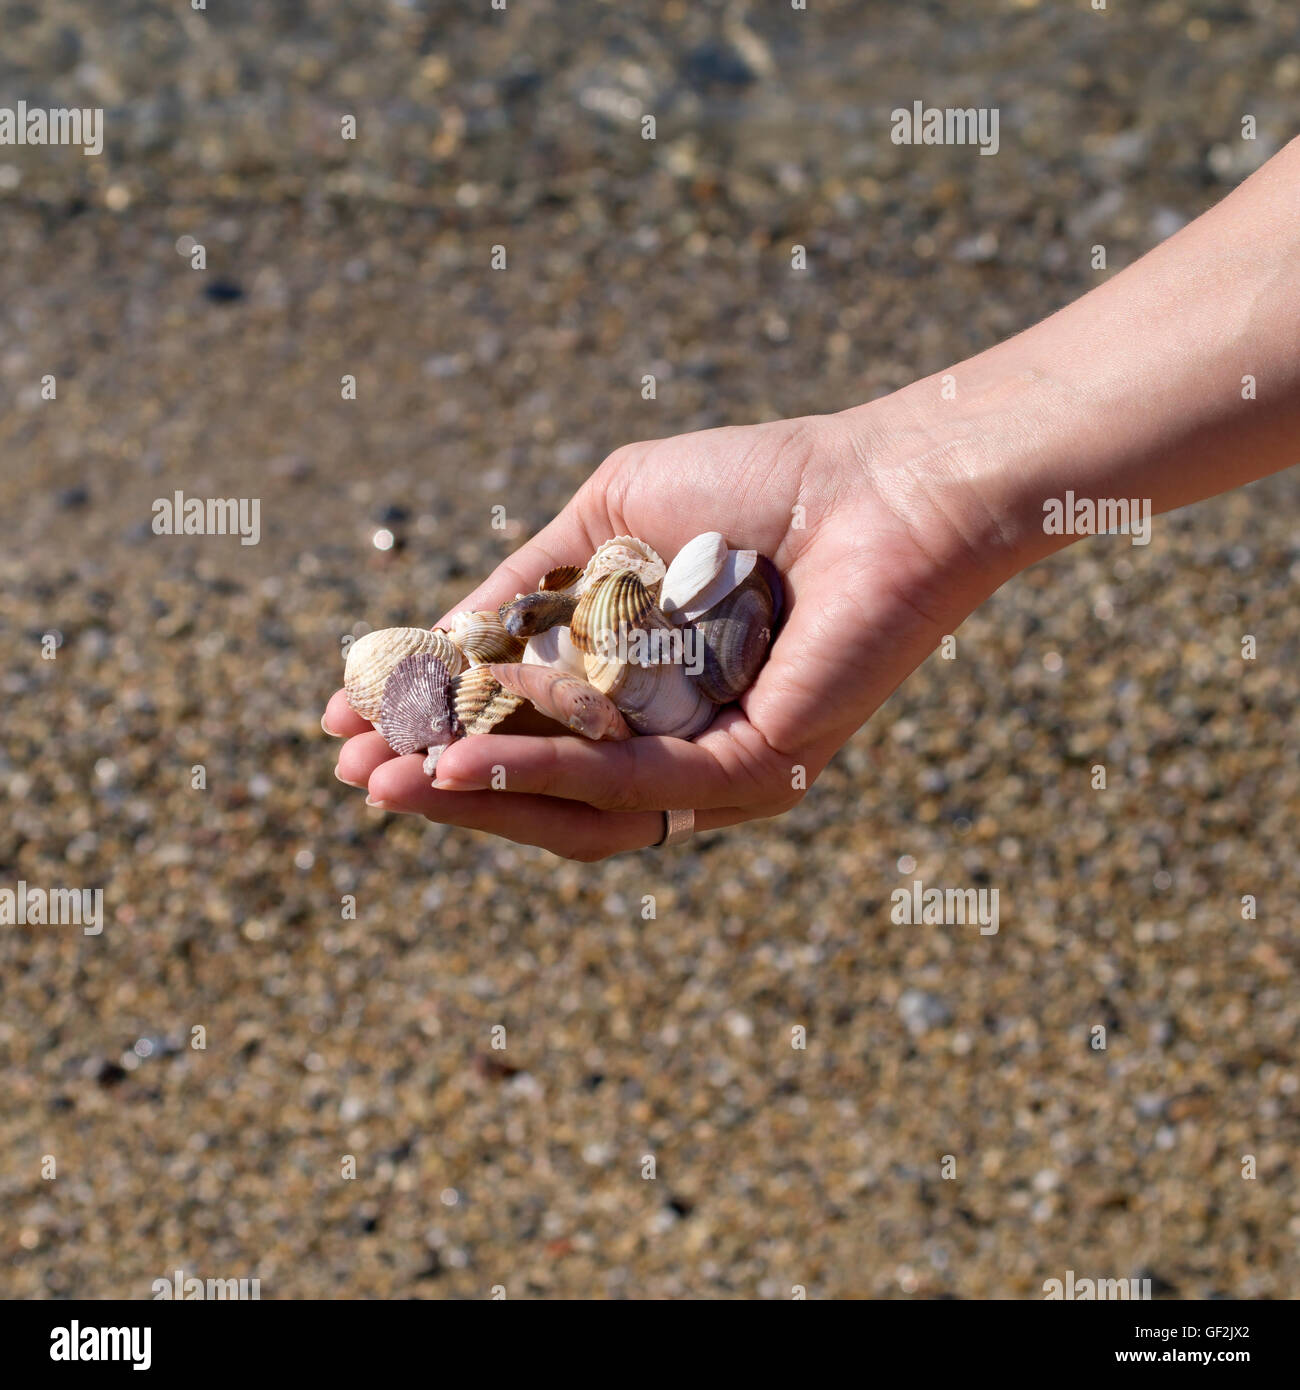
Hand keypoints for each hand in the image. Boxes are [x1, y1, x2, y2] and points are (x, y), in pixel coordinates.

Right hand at [323, 405, 1020, 858]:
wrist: (876, 480)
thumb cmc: (755, 485)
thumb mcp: (606, 525)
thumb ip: (526, 586)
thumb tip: (436, 641)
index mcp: (642, 691)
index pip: (526, 730)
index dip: (437, 731)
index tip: (347, 724)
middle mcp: (675, 744)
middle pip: (540, 789)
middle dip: (443, 781)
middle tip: (352, 771)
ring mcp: (715, 771)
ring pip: (576, 808)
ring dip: (475, 796)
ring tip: (387, 780)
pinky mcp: (753, 773)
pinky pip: (632, 788)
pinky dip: (543, 773)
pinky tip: (462, 762)